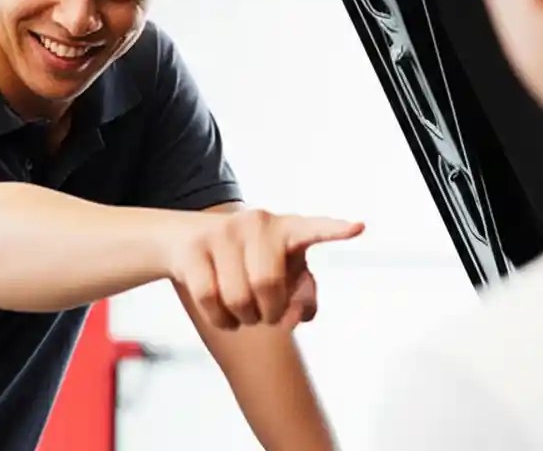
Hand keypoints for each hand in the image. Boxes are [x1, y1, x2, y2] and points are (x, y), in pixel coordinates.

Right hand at [167, 207, 363, 329]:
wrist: (184, 240)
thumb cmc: (245, 264)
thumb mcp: (279, 275)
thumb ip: (301, 299)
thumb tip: (291, 318)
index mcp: (285, 229)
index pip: (313, 229)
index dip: (334, 230)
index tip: (358, 228)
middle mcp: (256, 223)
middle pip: (268, 286)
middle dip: (267, 312)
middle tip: (264, 314)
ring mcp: (223, 232)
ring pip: (238, 299)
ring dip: (243, 319)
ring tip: (242, 312)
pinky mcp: (194, 248)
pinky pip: (209, 300)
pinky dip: (220, 319)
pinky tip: (222, 313)